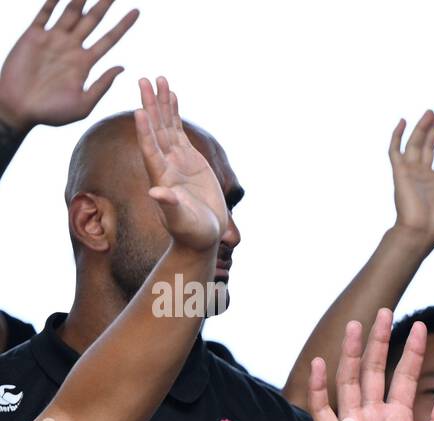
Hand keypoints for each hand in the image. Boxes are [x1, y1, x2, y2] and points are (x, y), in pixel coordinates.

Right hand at [0, 0, 138, 132]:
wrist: (19, 110)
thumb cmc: (51, 113)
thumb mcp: (84, 103)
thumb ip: (102, 85)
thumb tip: (122, 68)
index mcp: (85, 63)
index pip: (109, 39)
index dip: (123, 25)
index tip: (137, 11)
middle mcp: (71, 48)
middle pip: (92, 20)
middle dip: (104, 5)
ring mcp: (52, 40)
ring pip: (71, 12)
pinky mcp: (32, 36)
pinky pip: (44, 14)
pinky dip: (53, 1)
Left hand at [133, 76, 224, 251]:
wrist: (201, 236)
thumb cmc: (192, 233)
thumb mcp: (181, 221)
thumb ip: (169, 205)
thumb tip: (156, 192)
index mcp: (161, 177)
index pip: (149, 149)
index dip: (144, 131)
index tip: (139, 110)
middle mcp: (165, 164)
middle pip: (155, 129)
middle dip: (150, 104)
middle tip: (143, 80)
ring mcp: (176, 160)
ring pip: (166, 125)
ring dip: (161, 102)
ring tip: (158, 79)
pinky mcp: (189, 160)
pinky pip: (179, 131)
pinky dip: (175, 113)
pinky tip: (172, 96)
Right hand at [307, 310, 433, 420]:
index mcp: (399, 419)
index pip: (406, 376)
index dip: (413, 352)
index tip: (420, 326)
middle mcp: (375, 417)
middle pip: (376, 371)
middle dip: (381, 342)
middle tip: (385, 312)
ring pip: (351, 381)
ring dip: (353, 354)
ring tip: (358, 326)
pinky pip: (324, 409)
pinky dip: (320, 386)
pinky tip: (321, 362)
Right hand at [389, 109, 433, 249]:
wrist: (421, 231)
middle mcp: (424, 176)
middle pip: (430, 146)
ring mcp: (411, 173)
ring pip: (416, 143)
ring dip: (423, 127)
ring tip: (432, 112)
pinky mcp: (399, 172)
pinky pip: (395, 150)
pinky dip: (397, 136)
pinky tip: (403, 121)